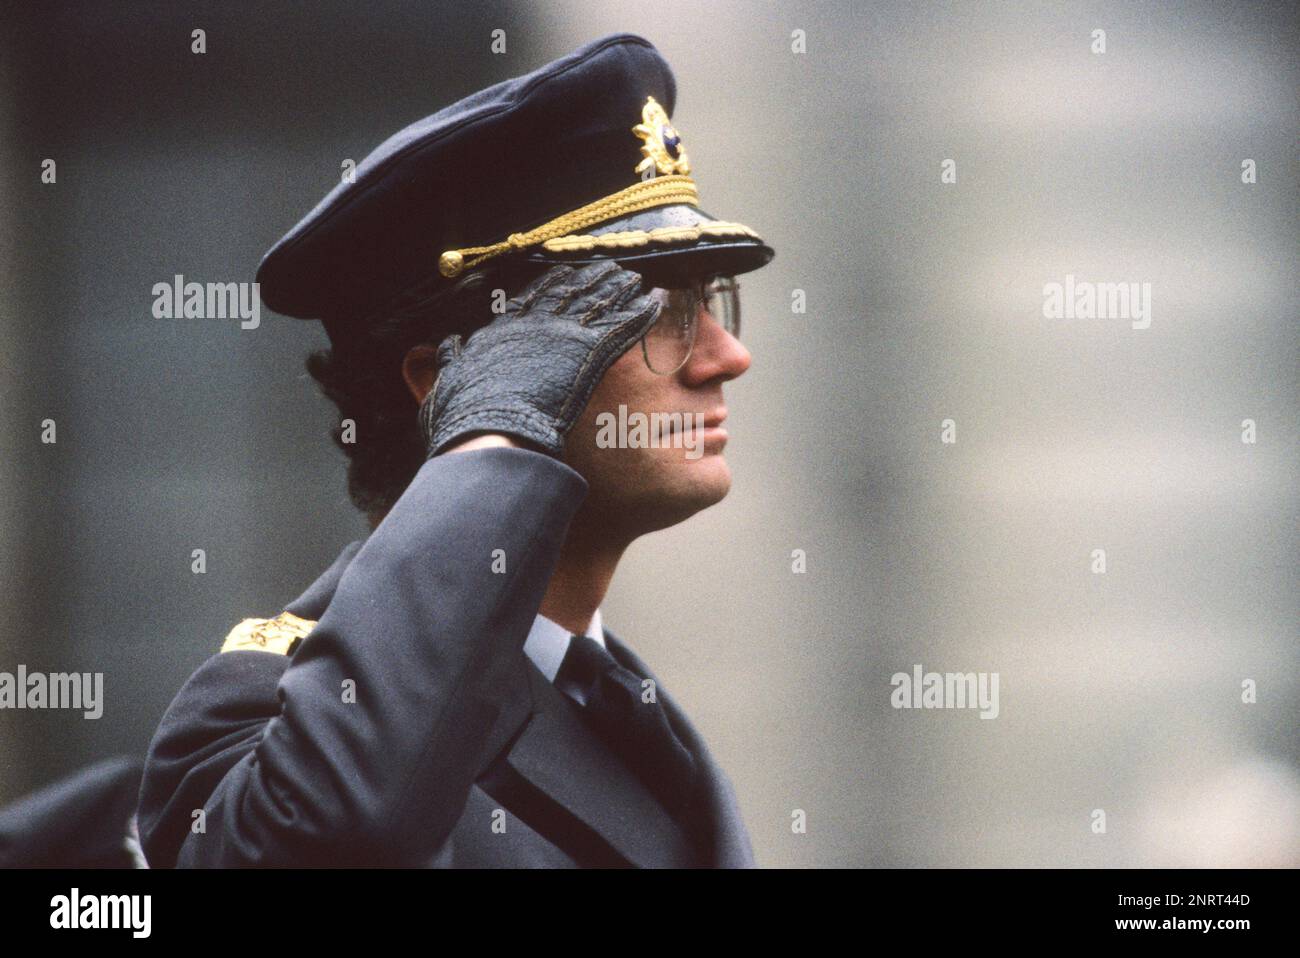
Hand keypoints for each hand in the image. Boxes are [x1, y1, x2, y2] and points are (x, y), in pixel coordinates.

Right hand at [418, 261, 660, 457]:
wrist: (492, 426)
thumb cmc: (467, 413)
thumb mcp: (448, 381)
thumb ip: (447, 362)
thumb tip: (439, 348)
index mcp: (503, 329)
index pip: (530, 298)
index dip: (551, 284)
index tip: (564, 273)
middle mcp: (536, 324)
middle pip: (568, 294)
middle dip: (590, 280)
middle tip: (609, 267)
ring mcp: (564, 334)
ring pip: (597, 304)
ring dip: (618, 290)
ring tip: (636, 279)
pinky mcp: (590, 351)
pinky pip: (622, 327)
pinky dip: (639, 314)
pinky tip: (654, 303)